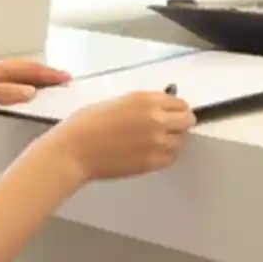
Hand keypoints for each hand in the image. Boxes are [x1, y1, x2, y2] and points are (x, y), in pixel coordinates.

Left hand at [0, 60, 70, 142]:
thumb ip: (0, 93)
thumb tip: (31, 92)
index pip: (24, 69)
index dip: (45, 73)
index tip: (65, 78)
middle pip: (21, 74)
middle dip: (43, 76)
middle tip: (64, 82)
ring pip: (14, 85)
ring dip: (33, 86)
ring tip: (50, 93)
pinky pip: (5, 98)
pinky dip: (19, 99)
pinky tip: (23, 105)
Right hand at [44, 91, 195, 180]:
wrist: (74, 150)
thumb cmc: (87, 124)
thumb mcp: (119, 102)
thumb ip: (144, 105)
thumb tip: (161, 109)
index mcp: (147, 100)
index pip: (180, 103)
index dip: (176, 109)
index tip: (172, 113)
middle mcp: (157, 119)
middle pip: (187, 120)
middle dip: (180, 123)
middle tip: (170, 127)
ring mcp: (156, 142)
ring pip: (180, 141)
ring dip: (172, 140)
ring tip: (154, 141)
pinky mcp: (151, 163)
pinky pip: (170, 158)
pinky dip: (165, 155)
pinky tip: (150, 152)